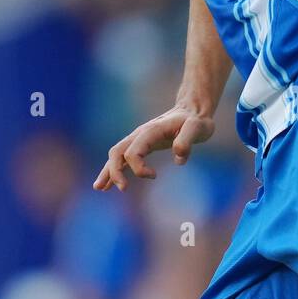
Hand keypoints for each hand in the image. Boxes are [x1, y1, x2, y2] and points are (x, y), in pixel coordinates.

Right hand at [93, 106, 214, 190]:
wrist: (192, 110)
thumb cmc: (196, 120)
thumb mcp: (198, 127)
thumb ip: (187, 140)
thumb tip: (178, 156)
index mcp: (151, 131)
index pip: (133, 152)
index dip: (138, 168)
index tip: (154, 176)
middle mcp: (140, 134)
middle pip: (117, 152)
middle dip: (115, 171)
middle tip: (124, 188)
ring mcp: (138, 139)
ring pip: (115, 155)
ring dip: (108, 171)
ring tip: (99, 188)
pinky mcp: (141, 145)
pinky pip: (122, 157)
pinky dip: (113, 169)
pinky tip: (107, 184)